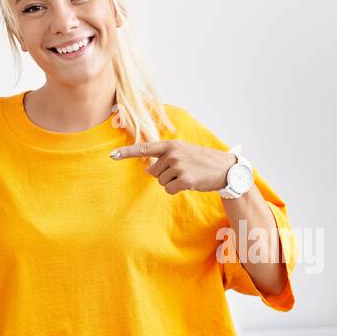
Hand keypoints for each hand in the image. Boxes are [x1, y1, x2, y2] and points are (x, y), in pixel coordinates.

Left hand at [109, 140, 236, 194]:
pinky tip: (189, 183)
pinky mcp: (183, 179)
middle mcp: (172, 154)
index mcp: (170, 145)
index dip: (126, 153)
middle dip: (164, 175)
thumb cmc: (202, 161)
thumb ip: (166, 156)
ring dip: (172, 182)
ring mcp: (178, 166)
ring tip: (187, 175)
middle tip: (182, 171)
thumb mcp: (184, 151)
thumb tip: (149, 170)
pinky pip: (169, 189)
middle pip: (153, 172)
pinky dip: (177, 189)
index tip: (112, 156)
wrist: (224, 168)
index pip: (144, 149)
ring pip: (161, 182)